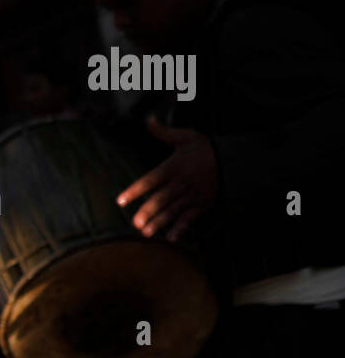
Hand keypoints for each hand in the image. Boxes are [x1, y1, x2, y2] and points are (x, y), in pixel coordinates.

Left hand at [116, 116, 217, 240]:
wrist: (236, 160)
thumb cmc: (206, 149)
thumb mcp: (187, 137)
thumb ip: (164, 132)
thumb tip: (148, 119)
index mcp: (174, 167)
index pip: (150, 180)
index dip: (135, 190)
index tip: (120, 200)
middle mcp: (182, 183)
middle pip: (162, 199)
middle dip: (148, 211)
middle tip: (135, 222)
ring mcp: (192, 195)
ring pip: (173, 210)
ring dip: (160, 222)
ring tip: (146, 233)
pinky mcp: (202, 204)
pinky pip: (191, 218)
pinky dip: (182, 228)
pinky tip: (172, 238)